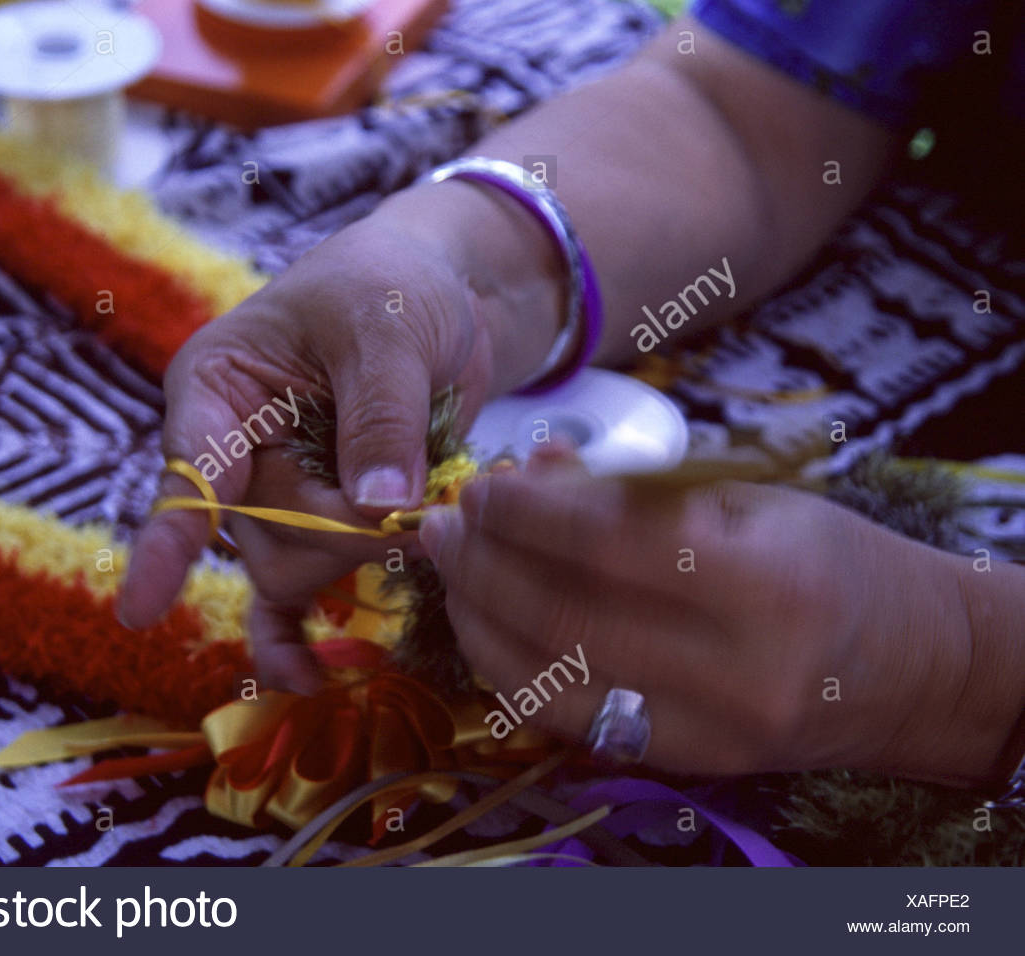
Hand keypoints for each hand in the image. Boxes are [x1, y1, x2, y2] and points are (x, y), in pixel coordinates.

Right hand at [116, 209, 500, 691]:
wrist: (438, 296)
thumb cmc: (393, 287)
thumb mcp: (389, 328)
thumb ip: (382, 414)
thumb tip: (378, 508)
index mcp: (219, 387)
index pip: (190, 468)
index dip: (170, 539)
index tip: (139, 607)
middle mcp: (231, 449)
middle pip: (261, 536)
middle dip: (342, 535)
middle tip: (419, 502)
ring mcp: (272, 493)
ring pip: (292, 570)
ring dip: (362, 560)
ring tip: (426, 513)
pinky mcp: (317, 523)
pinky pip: (292, 596)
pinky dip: (305, 633)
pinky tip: (314, 677)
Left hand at [419, 447, 1000, 782]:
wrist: (914, 668)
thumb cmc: (833, 562)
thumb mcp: (751, 502)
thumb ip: (640, 489)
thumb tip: (536, 466)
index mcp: (764, 584)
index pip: (609, 546)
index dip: (528, 514)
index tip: (483, 487)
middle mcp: (735, 671)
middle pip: (566, 620)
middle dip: (486, 568)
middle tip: (445, 526)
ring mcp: (708, 732)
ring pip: (554, 683)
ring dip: (480, 621)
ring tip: (453, 570)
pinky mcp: (686, 764)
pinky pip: (570, 721)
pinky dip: (512, 673)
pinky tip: (484, 627)